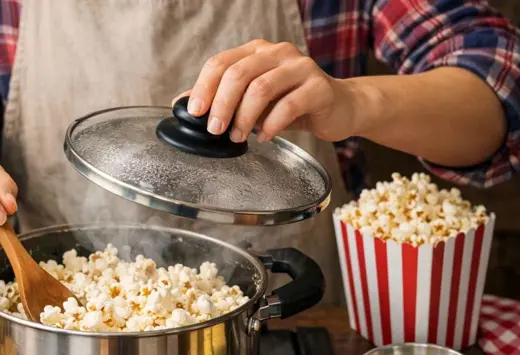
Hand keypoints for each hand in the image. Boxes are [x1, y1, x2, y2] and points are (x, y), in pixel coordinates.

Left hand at [176, 39, 360, 142]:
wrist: (339, 107)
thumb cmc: (291, 104)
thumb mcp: (252, 100)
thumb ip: (220, 98)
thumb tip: (180, 103)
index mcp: (257, 52)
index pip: (221, 63)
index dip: (204, 87)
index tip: (195, 113)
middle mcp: (278, 53)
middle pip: (238, 73)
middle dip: (221, 105)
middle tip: (214, 130)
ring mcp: (300, 67)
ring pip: (261, 87)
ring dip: (244, 117)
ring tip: (238, 137)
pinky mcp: (319, 87)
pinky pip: (289, 105)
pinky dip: (271, 124)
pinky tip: (264, 137)